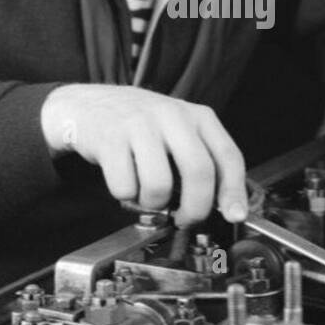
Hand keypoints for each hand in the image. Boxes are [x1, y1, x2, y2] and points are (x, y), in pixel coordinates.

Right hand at [40, 84, 247, 226]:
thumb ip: (203, 161)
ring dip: (152, 203)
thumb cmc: (140, 126)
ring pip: (160, 185)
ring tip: (146, 193)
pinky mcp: (110, 138)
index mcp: (197, 116)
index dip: (234, 191)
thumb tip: (226, 207)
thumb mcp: (179, 132)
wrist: (88, 105)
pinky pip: (125, 187)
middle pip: (199, 171)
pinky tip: (124, 180)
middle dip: (195, 208)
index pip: (227, 155)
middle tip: (184, 218)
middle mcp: (172, 116)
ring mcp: (140, 125)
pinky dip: (124, 195)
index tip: (235, 216)